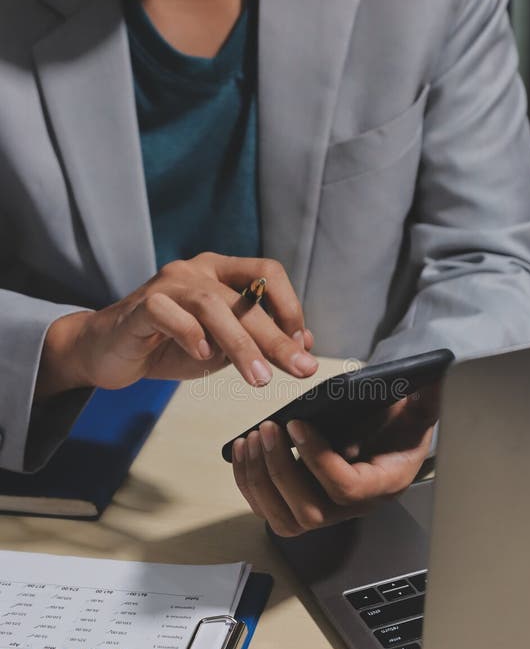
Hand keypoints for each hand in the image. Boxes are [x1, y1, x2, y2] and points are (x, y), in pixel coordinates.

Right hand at [37, 253, 316, 397]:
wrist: (107, 353)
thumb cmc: (167, 347)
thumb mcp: (221, 347)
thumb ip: (256, 341)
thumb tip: (304, 344)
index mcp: (220, 273)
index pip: (267, 273)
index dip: (290, 306)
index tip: (302, 345)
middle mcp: (195, 271)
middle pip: (243, 297)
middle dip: (275, 337)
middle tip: (300, 368)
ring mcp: (166, 285)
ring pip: (210, 304)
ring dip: (241, 343)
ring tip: (259, 377)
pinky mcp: (139, 306)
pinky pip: (167, 312)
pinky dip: (189, 333)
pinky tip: (202, 357)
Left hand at [232, 385, 439, 535]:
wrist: (388, 440)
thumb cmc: (399, 425)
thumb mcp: (418, 409)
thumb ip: (427, 397)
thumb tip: (438, 375)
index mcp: (383, 484)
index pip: (346, 488)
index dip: (317, 460)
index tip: (297, 423)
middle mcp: (354, 508)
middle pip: (310, 511)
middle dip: (280, 470)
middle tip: (267, 430)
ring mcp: (326, 512)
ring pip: (284, 519)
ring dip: (260, 481)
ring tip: (250, 440)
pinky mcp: (301, 507)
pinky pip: (269, 511)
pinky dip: (249, 484)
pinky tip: (243, 451)